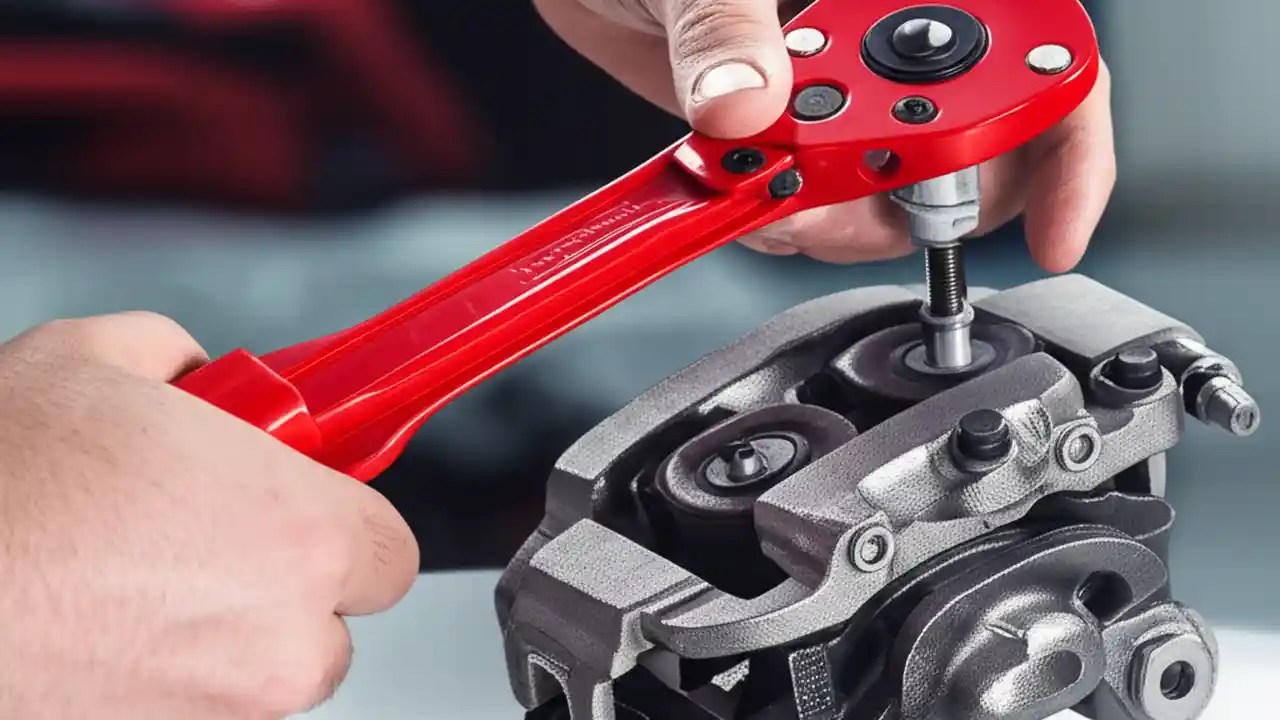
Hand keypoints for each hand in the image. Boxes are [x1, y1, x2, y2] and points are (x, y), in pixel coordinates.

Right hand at [0, 312, 417, 718]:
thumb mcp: (97, 360)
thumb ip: (188, 364)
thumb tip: (204, 380)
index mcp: (301, 536)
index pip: (391, 551)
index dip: (345, 525)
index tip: (305, 507)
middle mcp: (281, 643)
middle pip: (331, 624)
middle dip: (281, 585)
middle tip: (206, 538)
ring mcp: (219, 714)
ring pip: (259, 676)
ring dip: (219, 634)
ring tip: (130, 579)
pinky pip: (192, 712)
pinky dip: (160, 678)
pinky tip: (96, 624)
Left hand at [534, 0, 1115, 270]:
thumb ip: (726, 28)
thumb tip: (750, 106)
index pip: (1041, 51)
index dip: (1068, 143)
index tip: (1052, 229)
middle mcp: (891, 27)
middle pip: (973, 141)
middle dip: (913, 199)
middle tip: (839, 215)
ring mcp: (843, 75)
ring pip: (892, 179)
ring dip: (840, 216)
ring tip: (778, 204)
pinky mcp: (789, 117)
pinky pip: (820, 188)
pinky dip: (791, 212)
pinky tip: (752, 192)